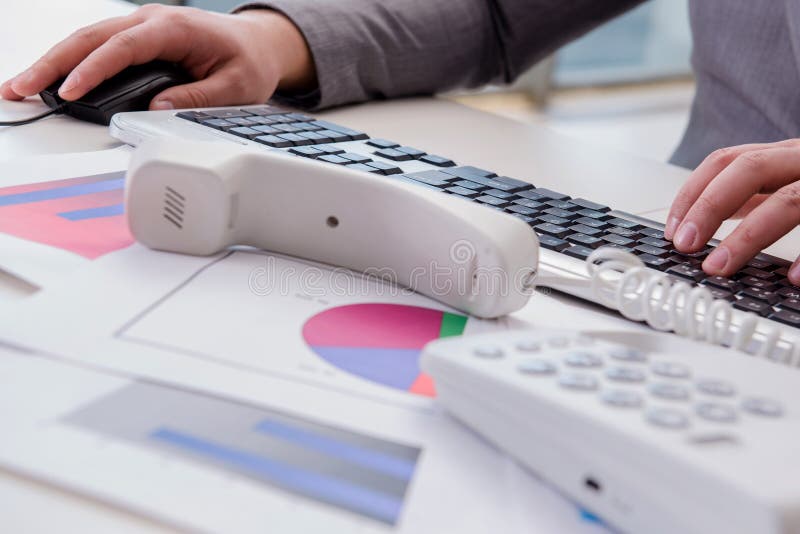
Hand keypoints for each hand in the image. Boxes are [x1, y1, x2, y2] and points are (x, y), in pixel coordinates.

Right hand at [0, 4, 315, 109]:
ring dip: (53, 61)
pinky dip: (71, 60)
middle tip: (21, 87)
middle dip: (53, 62)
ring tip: (21, 85)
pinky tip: (51, 78)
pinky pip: (97, 46)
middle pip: (91, 38)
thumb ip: (197, 98)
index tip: (72, 91)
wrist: (258, 43)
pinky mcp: (138, 38)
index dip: (94, 69)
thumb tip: (157, 108)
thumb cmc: (248, 62)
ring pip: (87, 39)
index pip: (124, 47)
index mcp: (174, 28)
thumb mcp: (235, 86)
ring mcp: (141, 26)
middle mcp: (152, 21)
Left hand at [664, 139, 799, 283]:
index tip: (671, 229)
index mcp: (784, 154)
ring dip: (748, 236)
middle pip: (749, 170)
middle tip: (685, 245)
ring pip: (789, 201)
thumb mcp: (789, 183)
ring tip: (720, 267)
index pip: (726, 160)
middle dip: (709, 207)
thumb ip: (753, 198)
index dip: (692, 192)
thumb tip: (698, 224)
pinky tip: (793, 277)